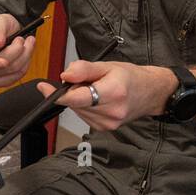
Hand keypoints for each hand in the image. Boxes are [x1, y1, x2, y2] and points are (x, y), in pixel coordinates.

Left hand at [37, 61, 176, 131]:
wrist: (151, 92)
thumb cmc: (131, 77)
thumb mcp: (107, 66)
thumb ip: (84, 69)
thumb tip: (64, 75)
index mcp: (113, 93)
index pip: (76, 98)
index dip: (58, 93)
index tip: (44, 87)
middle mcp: (111, 112)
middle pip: (74, 103)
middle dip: (72, 91)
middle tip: (87, 82)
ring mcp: (109, 123)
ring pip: (77, 110)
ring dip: (78, 100)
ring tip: (96, 90)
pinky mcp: (106, 128)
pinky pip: (84, 116)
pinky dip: (85, 107)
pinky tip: (97, 100)